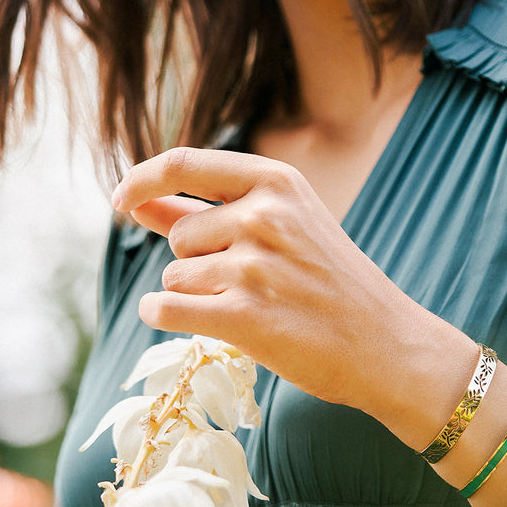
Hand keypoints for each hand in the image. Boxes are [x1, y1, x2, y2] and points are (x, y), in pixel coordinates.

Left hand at [110, 147, 469, 433]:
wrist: (385, 344)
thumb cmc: (330, 282)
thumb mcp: (285, 225)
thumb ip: (207, 210)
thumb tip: (135, 201)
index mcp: (277, 181)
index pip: (184, 162)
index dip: (142, 179)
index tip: (121, 200)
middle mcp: (264, 215)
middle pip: (180, 235)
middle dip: (197, 261)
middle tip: (252, 282)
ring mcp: (255, 266)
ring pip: (176, 276)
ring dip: (198, 295)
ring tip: (253, 305)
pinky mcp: (246, 317)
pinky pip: (167, 309)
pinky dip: (163, 315)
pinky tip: (178, 319)